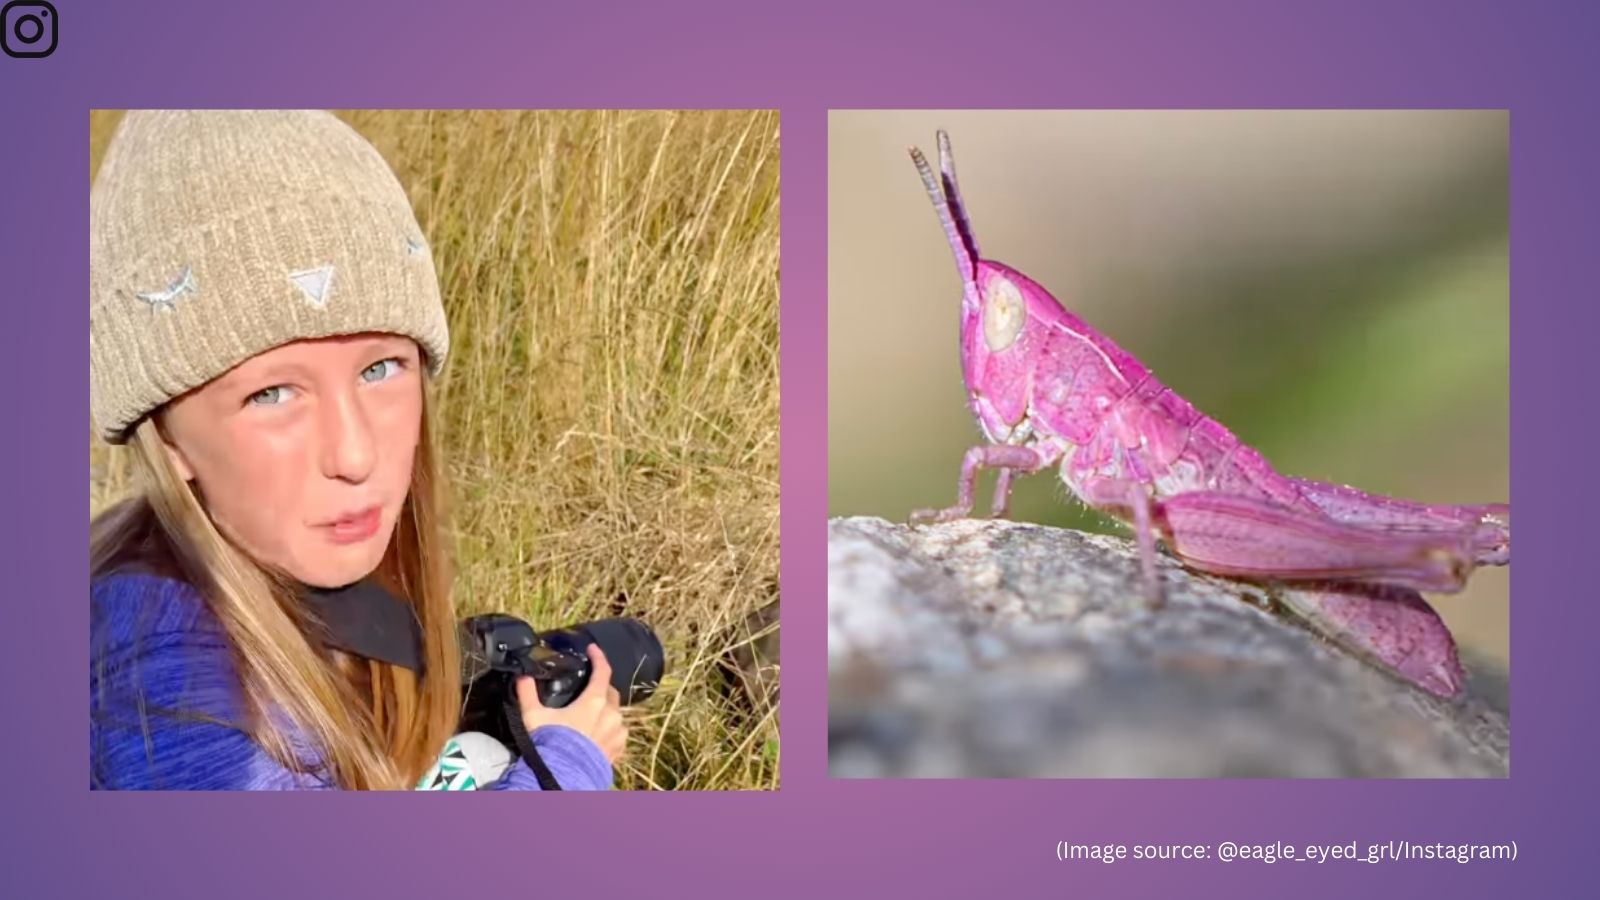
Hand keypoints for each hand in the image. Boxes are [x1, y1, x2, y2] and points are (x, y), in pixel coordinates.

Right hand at [516, 643, 627, 763]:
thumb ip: (528, 694)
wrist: (563, 776)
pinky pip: (618, 735)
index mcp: (595, 701)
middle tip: (588, 690)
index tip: (593, 649)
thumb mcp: (534, 716)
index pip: (603, 670)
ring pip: (615, 715)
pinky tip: (596, 737)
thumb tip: (522, 678)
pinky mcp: (619, 750)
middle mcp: (611, 714)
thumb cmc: (550, 744)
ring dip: (605, 713)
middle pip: (611, 693)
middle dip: (602, 688)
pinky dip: (609, 732)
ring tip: (589, 719)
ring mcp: (618, 733)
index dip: (599, 657)